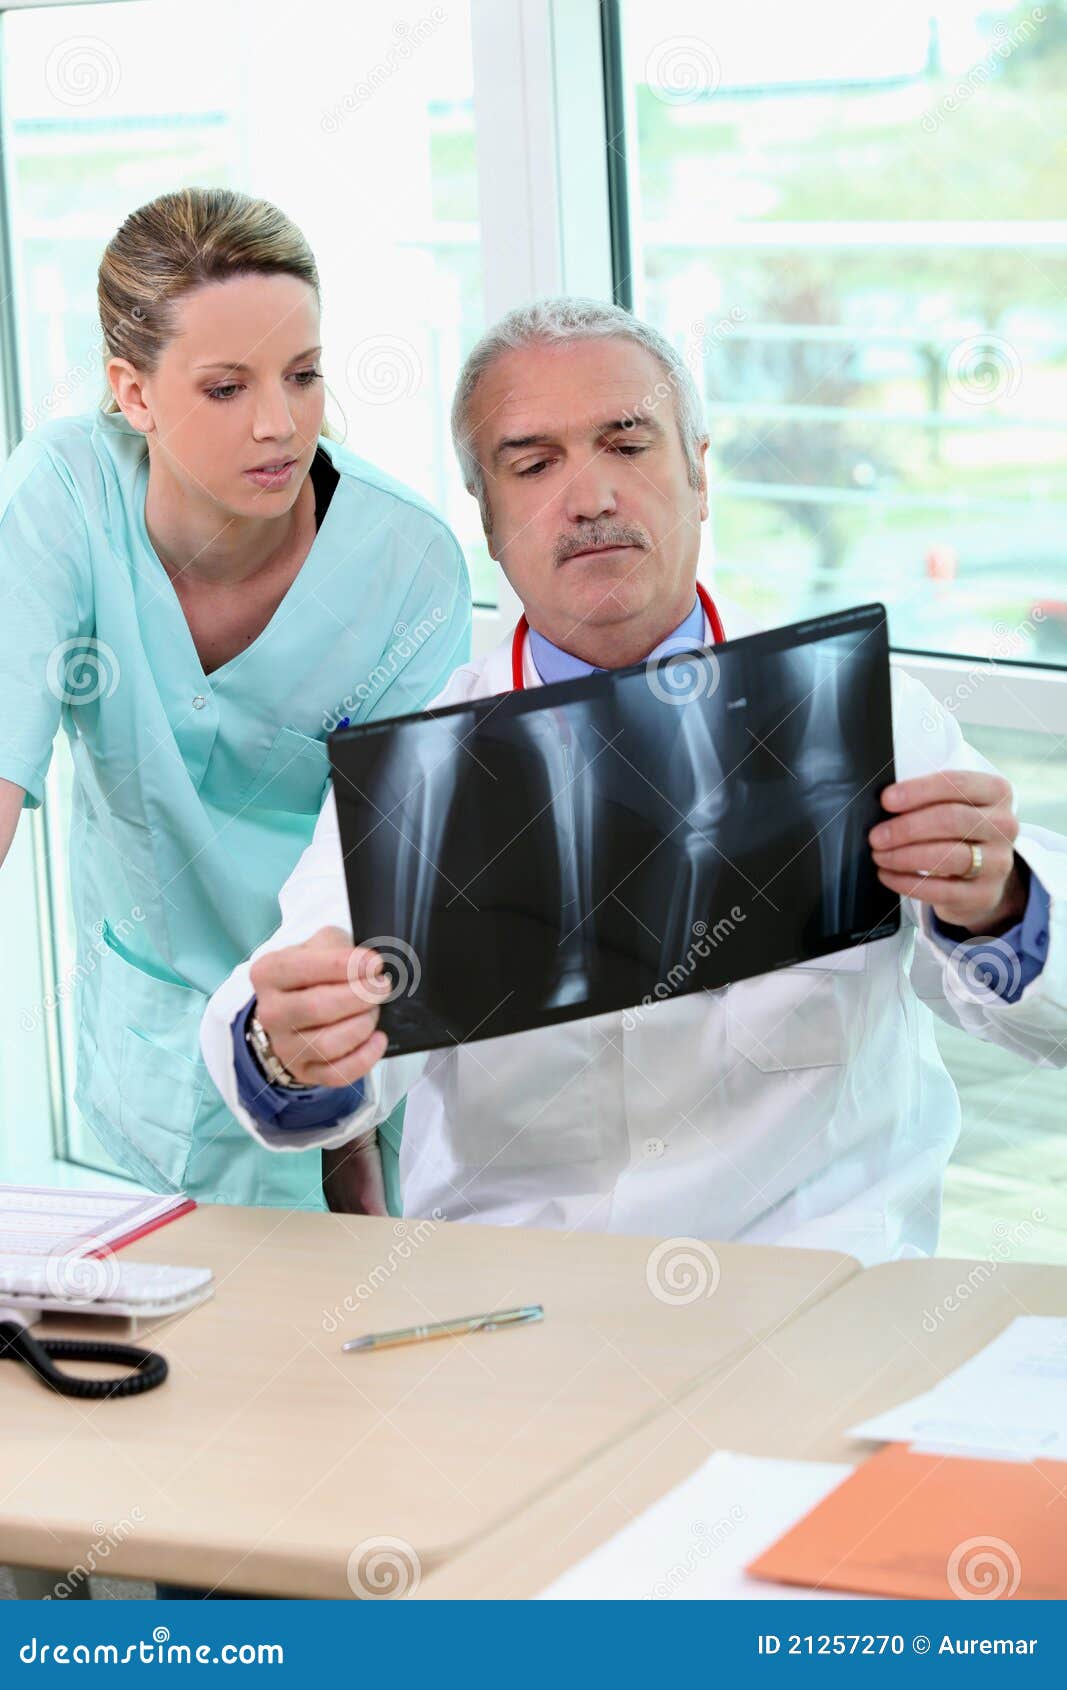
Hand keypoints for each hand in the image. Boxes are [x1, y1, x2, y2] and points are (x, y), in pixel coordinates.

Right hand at [249, 926, 390, 1086]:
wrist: (295, 1008)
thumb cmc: (312, 973)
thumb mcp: (319, 945)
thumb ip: (339, 946)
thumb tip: (369, 965)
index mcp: (268, 974)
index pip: (302, 968)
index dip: (345, 966)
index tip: (375, 964)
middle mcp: (270, 1012)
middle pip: (317, 1008)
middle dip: (360, 996)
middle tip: (381, 987)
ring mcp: (284, 1046)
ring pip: (327, 1044)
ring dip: (362, 1025)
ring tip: (373, 1011)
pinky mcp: (304, 1072)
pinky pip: (337, 1074)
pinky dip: (365, 1057)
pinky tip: (378, 1038)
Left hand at [869, 771, 1026, 934]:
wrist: (981, 876)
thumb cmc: (956, 832)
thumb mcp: (952, 805)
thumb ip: (927, 798)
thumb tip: (886, 802)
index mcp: (996, 792)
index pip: (957, 784)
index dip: (918, 791)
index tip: (886, 800)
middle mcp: (1003, 825)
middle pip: (950, 820)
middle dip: (906, 828)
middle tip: (876, 836)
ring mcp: (998, 862)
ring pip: (948, 856)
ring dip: (904, 856)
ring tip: (880, 855)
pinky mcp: (984, 894)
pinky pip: (941, 889)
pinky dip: (907, 882)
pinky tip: (888, 876)